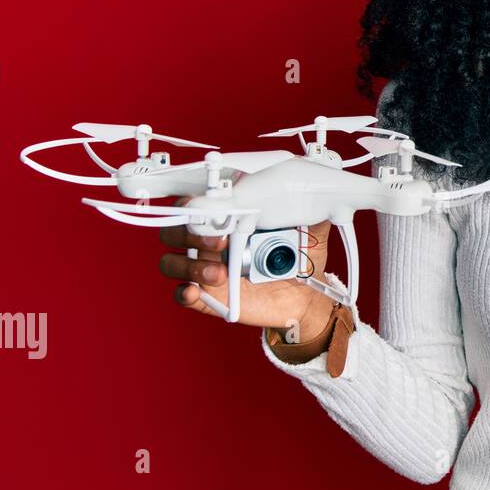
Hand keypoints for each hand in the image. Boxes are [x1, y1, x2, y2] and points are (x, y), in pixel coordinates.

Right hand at [158, 201, 334, 339]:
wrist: (306, 297)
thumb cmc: (300, 257)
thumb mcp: (309, 229)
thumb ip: (309, 210)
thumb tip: (316, 192)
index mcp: (229, 220)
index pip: (197, 203)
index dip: (198, 203)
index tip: (218, 209)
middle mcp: (212, 242)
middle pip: (174, 230)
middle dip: (189, 232)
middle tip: (221, 240)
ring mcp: (207, 268)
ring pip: (172, 262)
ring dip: (190, 265)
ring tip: (221, 273)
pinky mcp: (210, 296)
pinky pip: (183, 293)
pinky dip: (184, 292)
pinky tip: (195, 291)